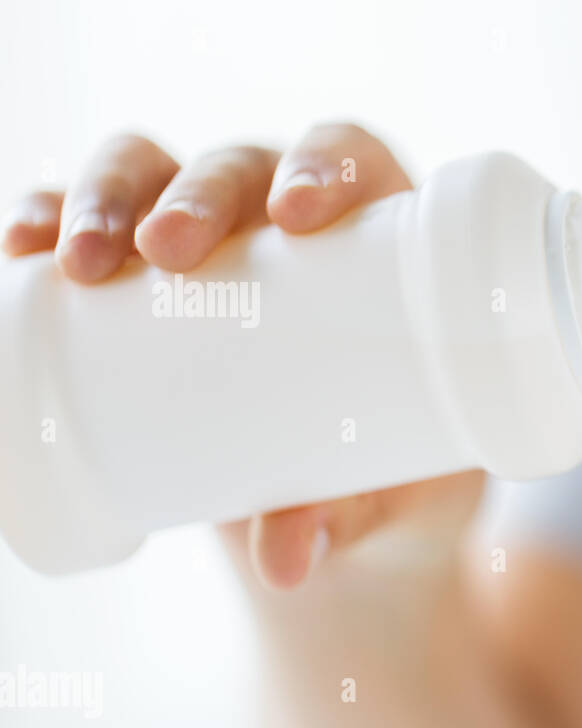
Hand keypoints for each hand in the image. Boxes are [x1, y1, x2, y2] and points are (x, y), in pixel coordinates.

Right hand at [2, 123, 484, 587]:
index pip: (349, 158)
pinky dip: (49, 219)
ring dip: (105, 197)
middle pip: (236, 165)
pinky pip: (88, 225)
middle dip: (195, 193)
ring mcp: (210, 245)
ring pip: (150, 175)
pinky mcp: (146, 287)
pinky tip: (22, 247)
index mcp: (375, 239)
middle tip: (169, 253)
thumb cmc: (392, 483)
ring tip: (80, 264)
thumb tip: (284, 563)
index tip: (298, 217)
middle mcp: (286, 223)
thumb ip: (341, 517)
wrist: (346, 520)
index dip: (322, 163)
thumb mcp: (383, 497)